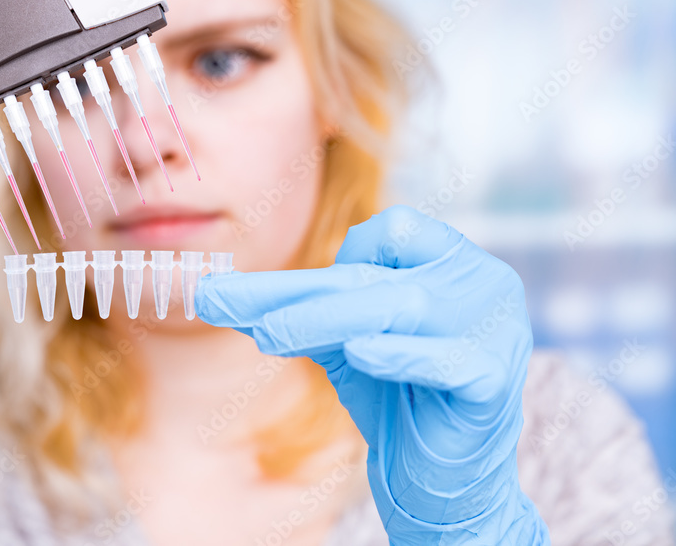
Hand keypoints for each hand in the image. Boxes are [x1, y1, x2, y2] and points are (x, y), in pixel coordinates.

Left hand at [195, 206, 549, 543]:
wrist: (445, 480)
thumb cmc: (398, 398)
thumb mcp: (342, 340)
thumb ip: (294, 310)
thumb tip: (214, 294)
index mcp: (453, 261)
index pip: (393, 229)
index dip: (346, 255)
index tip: (297, 295)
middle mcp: (481, 283)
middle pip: (377, 275)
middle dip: (297, 294)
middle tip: (226, 303)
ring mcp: (495, 329)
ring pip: (402, 307)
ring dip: (327, 318)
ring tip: (269, 334)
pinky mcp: (494, 380)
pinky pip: (447, 360)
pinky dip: (403, 356)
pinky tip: (362, 353)